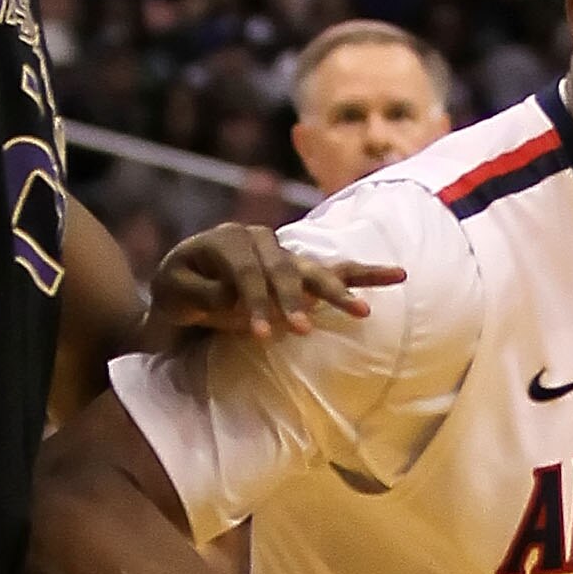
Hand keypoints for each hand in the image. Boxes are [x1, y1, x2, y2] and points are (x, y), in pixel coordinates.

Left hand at [148, 226, 404, 341]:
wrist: (184, 284)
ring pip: (316, 271)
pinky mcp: (300, 269)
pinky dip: (365, 274)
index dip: (252, 303)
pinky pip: (337, 269)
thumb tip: (235, 301)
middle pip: (284, 270)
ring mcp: (284, 253)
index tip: (258, 333)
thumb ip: (201, 296)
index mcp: (228, 241)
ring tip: (362, 312)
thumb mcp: (174, 293)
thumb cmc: (177, 290)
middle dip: (293, 301)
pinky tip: (398, 274)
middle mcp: (261, 240)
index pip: (246, 273)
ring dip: (338, 293)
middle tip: (301, 330)